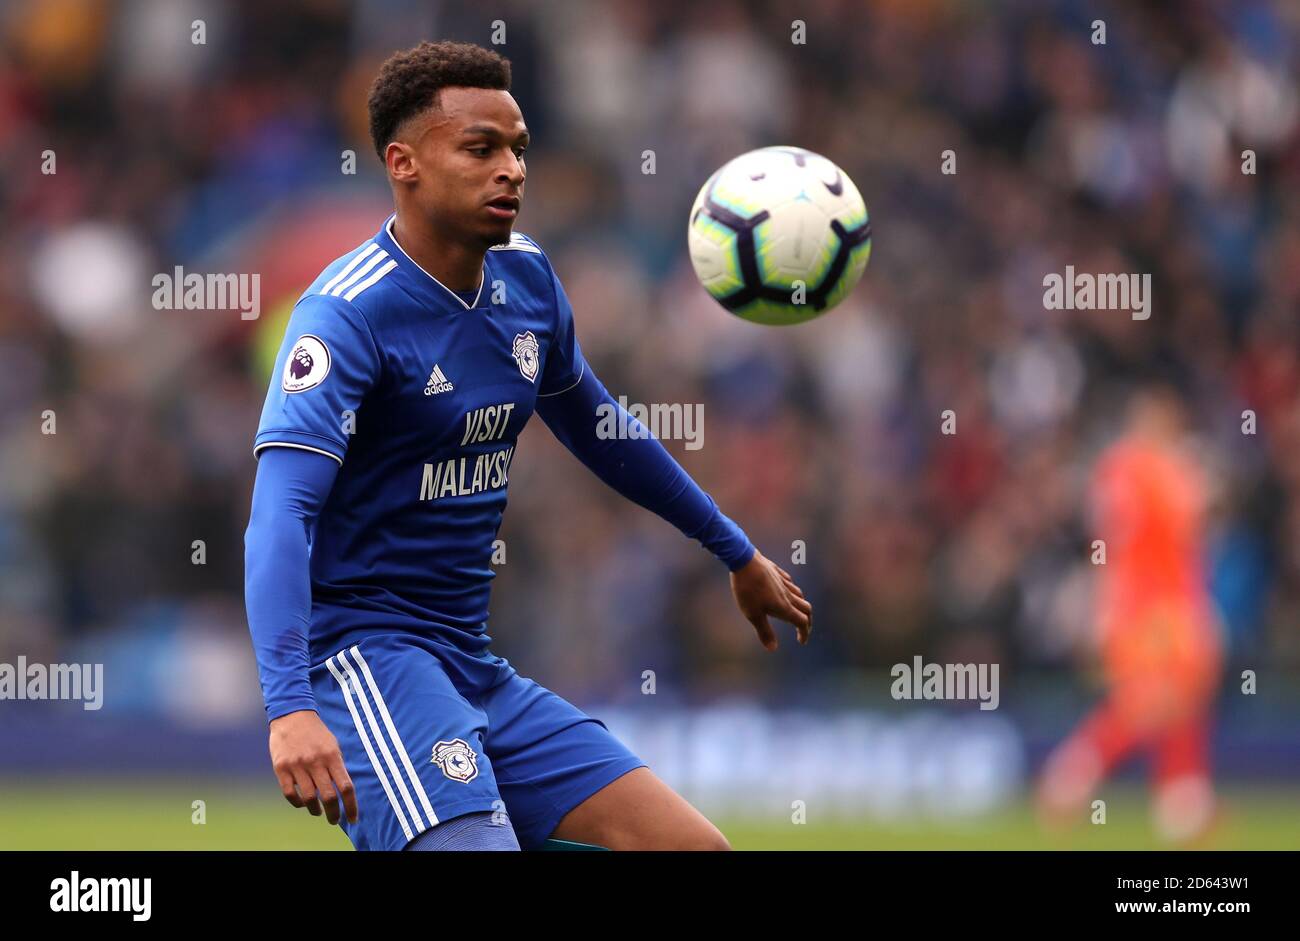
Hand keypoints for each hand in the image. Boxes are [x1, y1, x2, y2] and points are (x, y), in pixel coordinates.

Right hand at [269, 710, 358, 825]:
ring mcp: (297, 765)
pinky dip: (298, 803)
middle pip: (329, 797)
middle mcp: (316, 762)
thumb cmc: (316, 733)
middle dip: (334, 814)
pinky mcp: (281, 768)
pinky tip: (303, 804)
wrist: (292, 716)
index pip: (346, 787)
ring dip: (315, 810)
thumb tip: (344, 792)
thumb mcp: (333, 746)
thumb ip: (337, 767)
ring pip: (309, 798)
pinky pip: (290, 794)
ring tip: (319, 812)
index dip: (351, 806)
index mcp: (332, 756)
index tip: (353, 819)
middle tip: (335, 820)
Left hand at [729, 549, 811, 650]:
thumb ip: (764, 632)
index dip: (804, 633)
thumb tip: (773, 649)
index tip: (802, 641)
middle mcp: (788, 595)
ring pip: (800, 595)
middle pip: (806, 609)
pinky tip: (784, 591)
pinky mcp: (777, 573)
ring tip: (793, 611)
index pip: (802, 622)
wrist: (744, 561)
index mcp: (784, 607)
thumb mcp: (753, 614)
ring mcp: (783, 582)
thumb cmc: (747, 590)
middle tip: (803, 628)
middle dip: (807, 621)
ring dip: (800, 606)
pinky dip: (792, 592)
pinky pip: (790, 584)